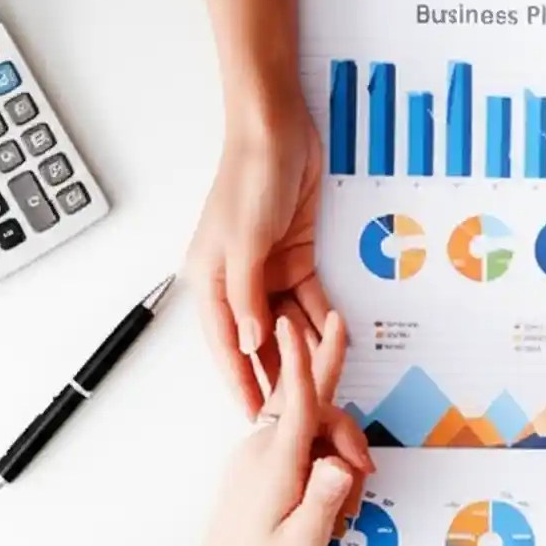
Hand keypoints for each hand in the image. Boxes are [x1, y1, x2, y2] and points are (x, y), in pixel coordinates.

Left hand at [157, 315, 372, 545]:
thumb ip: (324, 502)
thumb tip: (342, 465)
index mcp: (274, 463)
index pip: (295, 398)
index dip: (304, 357)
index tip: (306, 322)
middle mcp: (262, 451)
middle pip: (315, 412)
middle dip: (347, 435)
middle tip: (363, 468)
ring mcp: (258, 457)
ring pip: (312, 431)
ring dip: (337, 462)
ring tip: (340, 511)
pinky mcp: (261, 468)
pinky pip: (301, 447)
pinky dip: (322, 468)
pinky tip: (326, 503)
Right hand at [187, 91, 335, 418]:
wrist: (277, 130)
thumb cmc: (249, 177)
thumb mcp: (245, 242)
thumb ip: (247, 297)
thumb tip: (253, 343)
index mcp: (210, 279)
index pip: (227, 342)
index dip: (240, 380)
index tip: (255, 415)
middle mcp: (237, 280)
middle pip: (258, 338)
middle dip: (275, 373)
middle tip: (296, 411)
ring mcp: (267, 269)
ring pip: (286, 323)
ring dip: (302, 349)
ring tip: (322, 383)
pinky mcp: (294, 256)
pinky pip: (308, 299)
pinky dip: (320, 320)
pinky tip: (334, 343)